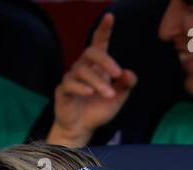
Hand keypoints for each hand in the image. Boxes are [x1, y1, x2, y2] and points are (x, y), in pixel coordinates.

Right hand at [50, 13, 137, 146]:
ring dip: (99, 82)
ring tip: (109, 94)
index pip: (99, 42)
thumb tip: (129, 73)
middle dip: (106, 61)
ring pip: (83, 71)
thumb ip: (126, 85)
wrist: (82, 129)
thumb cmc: (98, 109)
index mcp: (97, 65)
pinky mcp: (63, 90)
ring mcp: (71, 77)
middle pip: (91, 52)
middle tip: (118, 75)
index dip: (104, 29)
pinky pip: (70, 84)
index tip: (110, 16)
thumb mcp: (118, 97)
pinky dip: (81, 87)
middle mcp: (83, 66)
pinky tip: (90, 93)